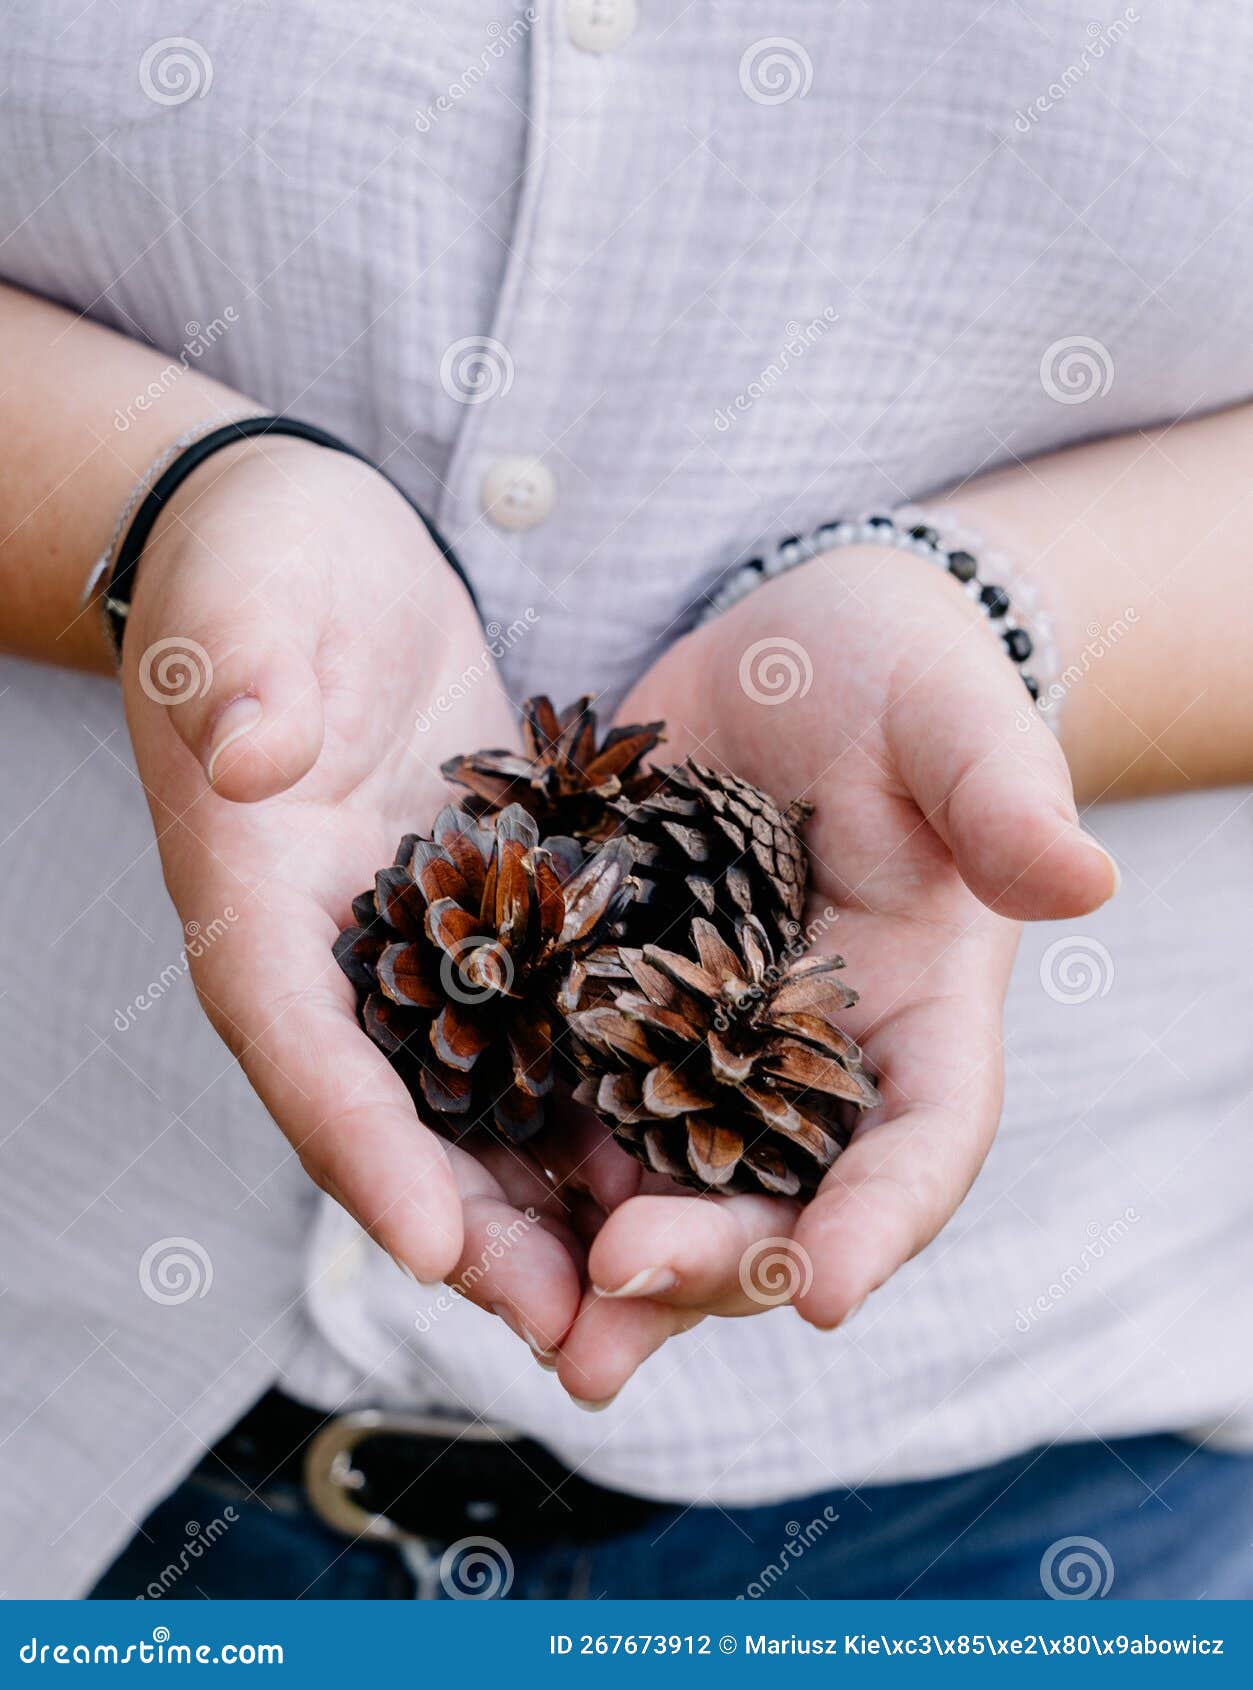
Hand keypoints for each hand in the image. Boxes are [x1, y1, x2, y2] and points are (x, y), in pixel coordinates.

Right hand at [121, 438, 583, 1353]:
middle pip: (400, 1117)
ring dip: (552, 1195)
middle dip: (477, 1230)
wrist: (318, 547)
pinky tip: (677, 1146)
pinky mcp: (495, 907)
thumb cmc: (260, 571)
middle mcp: (339, 954)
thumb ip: (244, 686)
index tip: (436, 1247)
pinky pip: (549, 1020)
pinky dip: (598, 1090)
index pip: (300, 1048)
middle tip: (569, 1332)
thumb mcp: (244, 612)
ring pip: (484, 1094)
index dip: (361, 1153)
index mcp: (256, 908)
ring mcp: (422, 941)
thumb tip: (251, 756)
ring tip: (639, 1289)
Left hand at [548, 545, 1117, 1403]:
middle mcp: (807, 1061)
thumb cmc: (894, 672)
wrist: (781, 648)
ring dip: (610, 1267)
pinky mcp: (607, 1006)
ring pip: (665, 1183)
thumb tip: (1086, 877)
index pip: (918, 1139)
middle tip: (619, 1290)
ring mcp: (700, 1045)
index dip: (879, 1221)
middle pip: (776, 1196)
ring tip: (550, 1332)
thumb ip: (1001, 797)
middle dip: (711, 1258)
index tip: (829, 1292)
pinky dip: (530, 1166)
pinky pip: (569, 1103)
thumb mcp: (949, 718)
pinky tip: (467, 1212)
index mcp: (915, 1014)